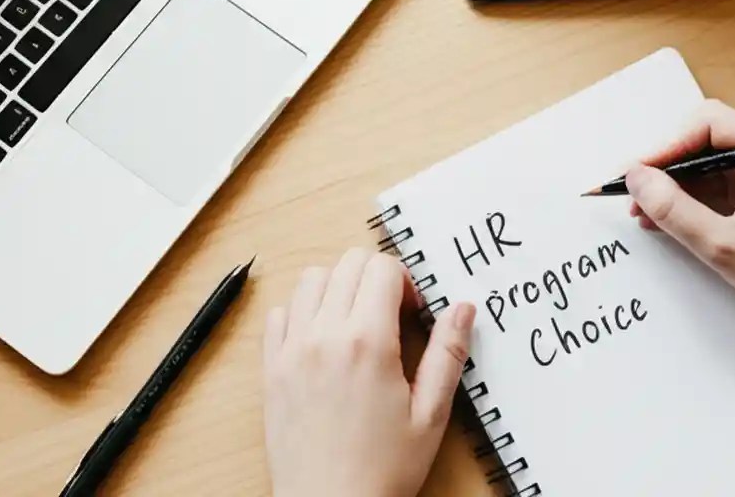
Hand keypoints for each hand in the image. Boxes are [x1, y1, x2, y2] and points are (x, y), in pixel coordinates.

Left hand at [264, 248, 476, 496]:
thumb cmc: (382, 470)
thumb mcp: (431, 414)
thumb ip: (448, 354)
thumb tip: (463, 309)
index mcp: (367, 341)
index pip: (381, 267)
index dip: (405, 281)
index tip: (412, 312)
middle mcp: (324, 335)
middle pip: (347, 263)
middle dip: (374, 277)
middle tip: (389, 315)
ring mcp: (292, 349)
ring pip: (310, 279)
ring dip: (337, 287)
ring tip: (355, 322)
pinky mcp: (271, 368)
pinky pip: (279, 313)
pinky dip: (301, 312)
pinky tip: (322, 339)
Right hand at [625, 100, 734, 343]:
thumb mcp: (726, 248)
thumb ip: (676, 212)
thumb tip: (636, 179)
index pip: (710, 124)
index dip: (667, 146)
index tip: (636, 174)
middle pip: (704, 138)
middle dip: (665, 165)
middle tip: (633, 194)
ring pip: (706, 161)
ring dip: (673, 184)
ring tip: (642, 211)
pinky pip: (717, 182)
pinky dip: (690, 198)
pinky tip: (664, 217)